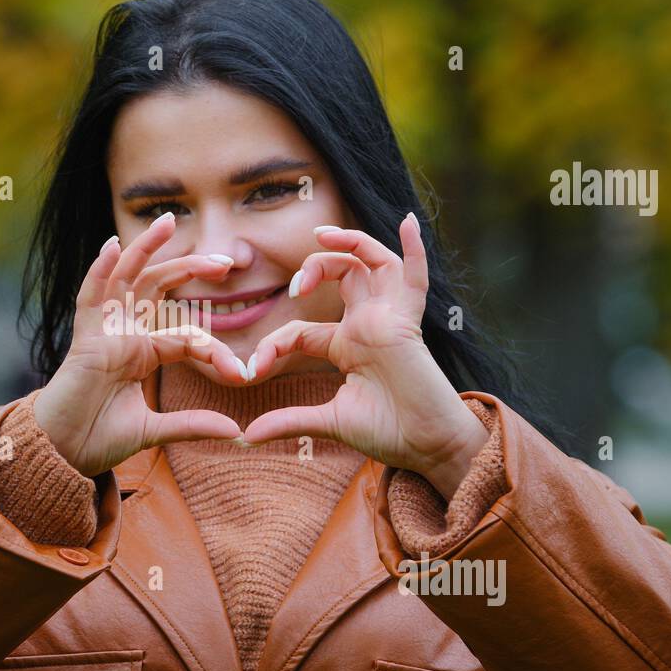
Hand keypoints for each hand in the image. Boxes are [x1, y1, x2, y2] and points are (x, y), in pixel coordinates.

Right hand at [34, 212, 247, 477]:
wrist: (65, 452)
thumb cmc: (101, 437)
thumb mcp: (155, 430)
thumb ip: (192, 425)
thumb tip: (236, 430)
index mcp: (142, 351)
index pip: (184, 334)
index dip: (213, 349)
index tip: (239, 373)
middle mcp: (124, 333)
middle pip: (158, 286)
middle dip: (189, 267)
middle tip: (225, 260)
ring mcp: (104, 331)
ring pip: (126, 279)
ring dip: (145, 248)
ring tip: (169, 221)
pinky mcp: (84, 339)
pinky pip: (90, 297)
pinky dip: (99, 271)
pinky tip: (112, 247)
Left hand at [241, 213, 488, 497]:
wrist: (425, 448)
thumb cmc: (387, 431)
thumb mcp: (328, 422)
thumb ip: (288, 421)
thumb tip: (245, 437)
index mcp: (348, 346)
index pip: (301, 328)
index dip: (273, 344)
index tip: (253, 371)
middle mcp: (368, 324)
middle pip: (344, 274)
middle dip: (316, 267)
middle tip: (295, 286)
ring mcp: (389, 319)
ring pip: (373, 263)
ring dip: (350, 243)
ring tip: (323, 235)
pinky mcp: (408, 323)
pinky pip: (415, 278)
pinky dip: (415, 249)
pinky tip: (409, 222)